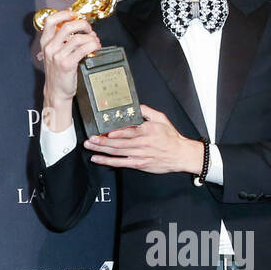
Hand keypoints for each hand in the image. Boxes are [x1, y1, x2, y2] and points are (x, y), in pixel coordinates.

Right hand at [37, 10, 100, 129]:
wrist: (56, 92)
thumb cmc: (58, 73)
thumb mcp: (54, 54)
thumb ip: (62, 41)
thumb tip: (82, 30)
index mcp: (45, 43)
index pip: (50, 20)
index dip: (64, 14)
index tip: (75, 15)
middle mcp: (50, 48)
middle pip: (68, 26)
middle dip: (83, 24)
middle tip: (89, 29)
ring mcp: (58, 56)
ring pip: (78, 38)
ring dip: (90, 37)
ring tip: (95, 41)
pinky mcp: (67, 64)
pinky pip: (83, 49)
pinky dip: (92, 46)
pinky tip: (95, 48)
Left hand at [83, 105, 204, 174]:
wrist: (180, 154)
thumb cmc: (171, 138)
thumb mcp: (161, 118)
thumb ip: (146, 111)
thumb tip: (135, 105)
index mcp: (146, 131)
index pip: (127, 131)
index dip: (114, 132)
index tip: (103, 131)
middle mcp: (141, 144)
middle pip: (118, 143)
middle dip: (101, 141)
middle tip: (89, 139)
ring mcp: (139, 155)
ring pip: (116, 152)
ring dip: (101, 149)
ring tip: (90, 146)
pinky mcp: (138, 164)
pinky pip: (120, 163)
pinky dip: (107, 161)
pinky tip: (97, 158)